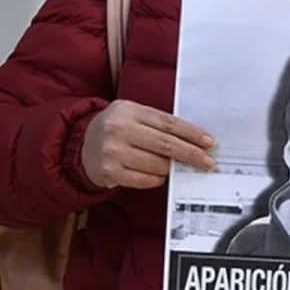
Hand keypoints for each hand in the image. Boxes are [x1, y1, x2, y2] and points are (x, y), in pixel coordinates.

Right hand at [80, 100, 215, 189]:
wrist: (82, 146)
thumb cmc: (116, 129)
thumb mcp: (131, 115)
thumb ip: (157, 123)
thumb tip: (192, 139)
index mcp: (128, 110)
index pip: (167, 123)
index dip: (191, 133)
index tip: (208, 142)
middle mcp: (119, 129)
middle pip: (165, 144)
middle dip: (190, 154)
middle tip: (207, 161)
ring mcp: (113, 152)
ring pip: (156, 164)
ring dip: (171, 168)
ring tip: (175, 167)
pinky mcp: (110, 171)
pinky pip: (145, 179)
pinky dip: (157, 178)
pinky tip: (157, 174)